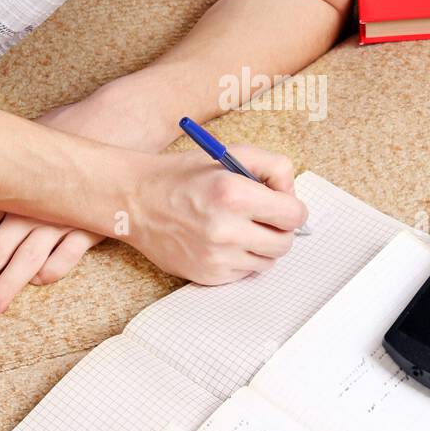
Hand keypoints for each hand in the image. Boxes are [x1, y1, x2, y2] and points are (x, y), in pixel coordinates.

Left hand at [0, 95, 118, 317]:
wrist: (123, 120)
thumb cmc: (75, 126)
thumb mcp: (31, 137)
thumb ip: (5, 161)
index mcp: (14, 182)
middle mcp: (34, 202)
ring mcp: (63, 214)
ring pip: (29, 257)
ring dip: (6, 285)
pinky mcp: (92, 222)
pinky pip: (69, 253)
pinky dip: (52, 270)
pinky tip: (37, 282)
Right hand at [125, 144, 307, 284]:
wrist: (135, 201)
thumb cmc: (183, 176)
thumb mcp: (230, 154)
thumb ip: (272, 167)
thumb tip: (293, 195)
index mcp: (234, 194)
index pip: (294, 215)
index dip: (291, 208)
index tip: (281, 204)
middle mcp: (225, 229)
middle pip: (284, 243)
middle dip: (279, 229)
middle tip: (263, 217)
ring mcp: (216, 256)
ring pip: (267, 262)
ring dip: (261, 246)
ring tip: (239, 228)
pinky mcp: (207, 275)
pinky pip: (244, 273)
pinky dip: (240, 258)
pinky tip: (222, 241)